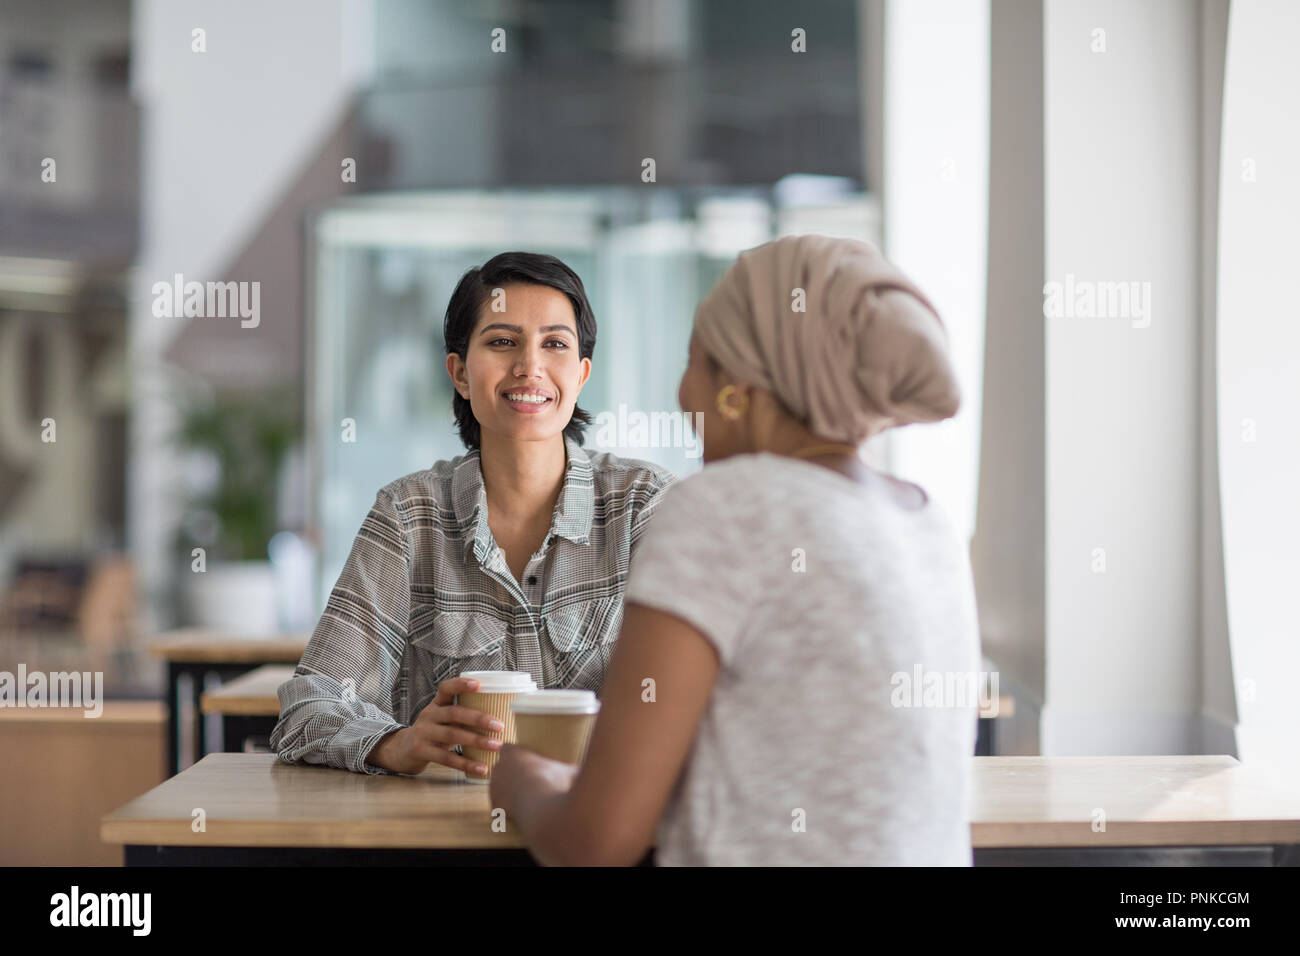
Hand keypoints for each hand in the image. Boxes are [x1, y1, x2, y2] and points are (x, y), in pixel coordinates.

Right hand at [366, 677, 503, 775]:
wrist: (402, 750)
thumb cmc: (434, 732)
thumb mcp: (443, 719)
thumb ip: (463, 716)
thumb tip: (502, 717)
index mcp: (436, 704)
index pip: (446, 688)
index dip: (461, 684)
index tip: (479, 684)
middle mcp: (428, 715)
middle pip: (454, 713)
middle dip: (478, 718)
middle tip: (500, 725)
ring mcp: (423, 733)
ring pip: (452, 735)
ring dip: (477, 741)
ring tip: (497, 746)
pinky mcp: (421, 751)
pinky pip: (446, 759)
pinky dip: (466, 764)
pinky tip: (482, 768)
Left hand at [489, 743, 578, 818]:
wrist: (543, 810)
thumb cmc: (555, 782)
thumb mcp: (571, 770)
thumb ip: (576, 767)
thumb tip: (592, 764)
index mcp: (513, 753)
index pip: (507, 748)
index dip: (516, 754)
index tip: (528, 761)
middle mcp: (498, 769)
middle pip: (501, 767)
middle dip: (511, 773)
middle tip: (528, 780)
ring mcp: (494, 789)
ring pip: (497, 787)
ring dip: (508, 791)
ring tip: (524, 798)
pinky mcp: (496, 808)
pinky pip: (499, 807)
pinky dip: (507, 810)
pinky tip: (520, 813)